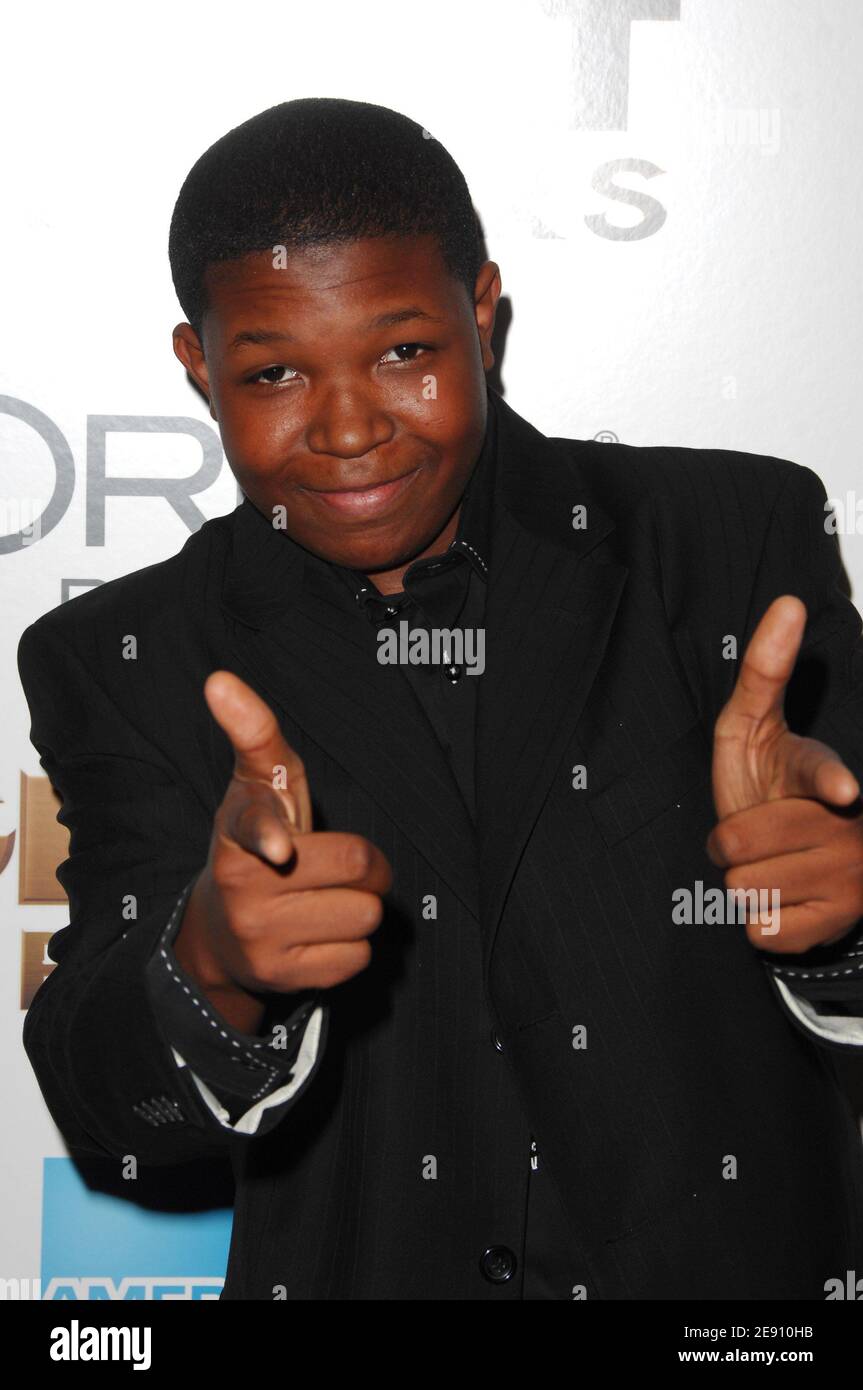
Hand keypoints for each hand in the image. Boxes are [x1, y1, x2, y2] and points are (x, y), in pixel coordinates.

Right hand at [174, 671, 390, 1030]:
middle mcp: (242, 883)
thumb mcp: (258, 789)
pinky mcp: (281, 976)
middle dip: (367, 865)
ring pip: (365, 914)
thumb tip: (219, 679)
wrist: (220, 934)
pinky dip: (352, 946)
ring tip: (326, 901)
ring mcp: (258, 934)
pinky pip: (357, 957)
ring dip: (361, 906)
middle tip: (341, 866)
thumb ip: (255, 735)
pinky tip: (319, 935)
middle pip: (357, 864)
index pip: (255, 823)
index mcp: (237, 829)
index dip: (270, 834)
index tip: (278, 847)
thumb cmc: (257, 844)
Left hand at [706, 595, 862, 951]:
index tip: (844, 790)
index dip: (830, 783)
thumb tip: (789, 601)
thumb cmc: (766, 782)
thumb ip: (766, 670)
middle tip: (753, 830)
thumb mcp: (754, 724)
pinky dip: (759, 918)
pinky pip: (760, 928)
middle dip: (727, 840)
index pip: (825, 775)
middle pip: (739, 842)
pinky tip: (783, 897)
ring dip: (742, 879)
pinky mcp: (832, 925)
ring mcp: (846, 880)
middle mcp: (844, 826)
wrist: (783, 855)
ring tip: (768, 862)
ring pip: (745, 888)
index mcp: (824, 772)